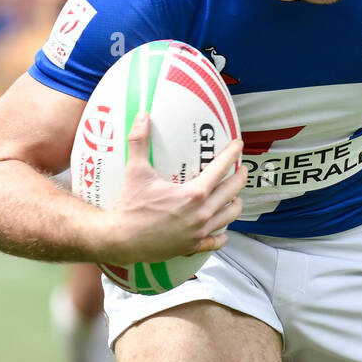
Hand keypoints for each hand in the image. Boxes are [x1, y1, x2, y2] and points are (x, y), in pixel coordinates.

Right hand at [101, 113, 244, 265]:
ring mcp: (199, 232)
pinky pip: (216, 240)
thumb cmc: (129, 206)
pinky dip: (221, 233)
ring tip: (236, 196)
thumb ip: (139, 141)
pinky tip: (222, 229)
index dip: (232, 154)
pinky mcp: (192, 246)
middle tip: (242, 169)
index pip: (220, 169)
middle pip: (232, 192)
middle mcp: (201, 213)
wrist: (119, 240)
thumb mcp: (135, 171)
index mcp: (193, 194)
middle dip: (240, 177)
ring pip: (229, 216)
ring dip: (235, 204)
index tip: (238, 145)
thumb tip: (142, 115)